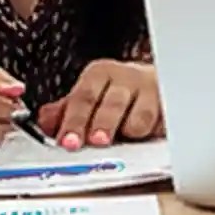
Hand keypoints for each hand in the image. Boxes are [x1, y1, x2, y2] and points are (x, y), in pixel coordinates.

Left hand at [38, 60, 162, 149]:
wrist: (154, 85)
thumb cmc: (114, 95)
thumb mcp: (86, 98)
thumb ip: (63, 112)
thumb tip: (45, 122)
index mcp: (101, 74)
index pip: (85, 97)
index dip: (75, 121)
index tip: (68, 141)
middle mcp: (127, 78)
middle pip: (112, 103)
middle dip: (103, 124)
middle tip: (96, 141)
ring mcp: (151, 91)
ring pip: (140, 115)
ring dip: (130, 130)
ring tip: (124, 138)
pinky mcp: (170, 107)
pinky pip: (161, 124)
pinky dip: (151, 133)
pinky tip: (144, 136)